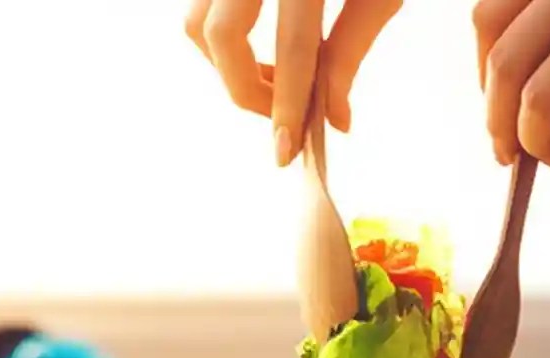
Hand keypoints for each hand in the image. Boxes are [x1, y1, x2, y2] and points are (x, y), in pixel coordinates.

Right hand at [186, 0, 403, 166]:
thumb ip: (353, 48)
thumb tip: (332, 118)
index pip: (293, 46)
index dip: (287, 105)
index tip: (285, 151)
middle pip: (219, 35)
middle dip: (245, 89)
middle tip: (279, 115)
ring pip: (196, 20)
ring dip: (225, 63)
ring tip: (272, 77)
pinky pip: (199, 2)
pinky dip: (221, 34)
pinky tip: (260, 43)